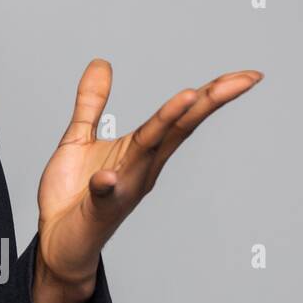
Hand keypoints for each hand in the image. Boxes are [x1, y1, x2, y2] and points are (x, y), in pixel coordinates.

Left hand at [32, 61, 262, 302]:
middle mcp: (143, 167)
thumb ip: (92, 102)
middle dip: (210, 102)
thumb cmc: (74, 194)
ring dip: (168, 123)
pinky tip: (109, 176)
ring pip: (149, 151)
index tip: (243, 75)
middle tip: (243, 79)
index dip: (209, 94)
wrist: (59, 240)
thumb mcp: (79, 138)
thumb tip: (101, 63)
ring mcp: (124, 188)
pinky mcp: (100, 207)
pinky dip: (108, 185)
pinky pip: (105, 194)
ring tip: (188, 95)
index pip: (181, 117)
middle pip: (180, 129)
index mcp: (141, 150)